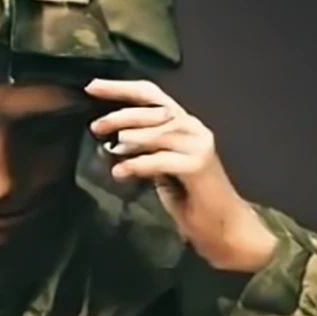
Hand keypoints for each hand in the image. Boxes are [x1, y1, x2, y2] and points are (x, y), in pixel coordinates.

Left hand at [86, 77, 278, 271]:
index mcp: (184, 125)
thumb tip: (113, 142)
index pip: (152, 96)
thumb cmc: (192, 201)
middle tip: (96, 126)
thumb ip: (145, 152)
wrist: (224, 228)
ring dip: (129, 137)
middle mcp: (194, 129)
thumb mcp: (161, 169)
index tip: (92, 87)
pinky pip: (161, 159)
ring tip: (108, 146)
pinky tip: (120, 171)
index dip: (121, 88)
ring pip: (159, 131)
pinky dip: (138, 164)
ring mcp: (199, 146)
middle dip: (120, 114)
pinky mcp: (198, 166)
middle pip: (153, 110)